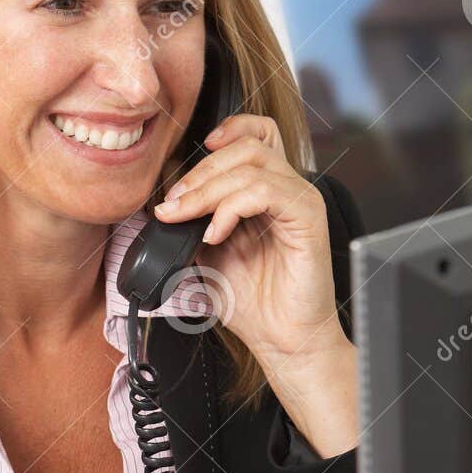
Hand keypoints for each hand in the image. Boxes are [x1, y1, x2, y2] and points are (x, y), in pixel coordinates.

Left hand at [154, 113, 347, 366]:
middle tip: (171, 205)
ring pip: (250, 165)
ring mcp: (300, 201)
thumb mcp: (208, 254)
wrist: (282, 339)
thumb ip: (194, 223)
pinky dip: (230, 208)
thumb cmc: (255, 302)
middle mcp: (288, 189)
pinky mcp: (307, 218)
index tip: (187, 161)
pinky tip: (215, 234)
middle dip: (198, 173)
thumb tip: (163, 205)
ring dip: (206, 190)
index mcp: (268, 191)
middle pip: (244, 146)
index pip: (254, 134)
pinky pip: (265, 191)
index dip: (224, 133)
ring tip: (185, 219)